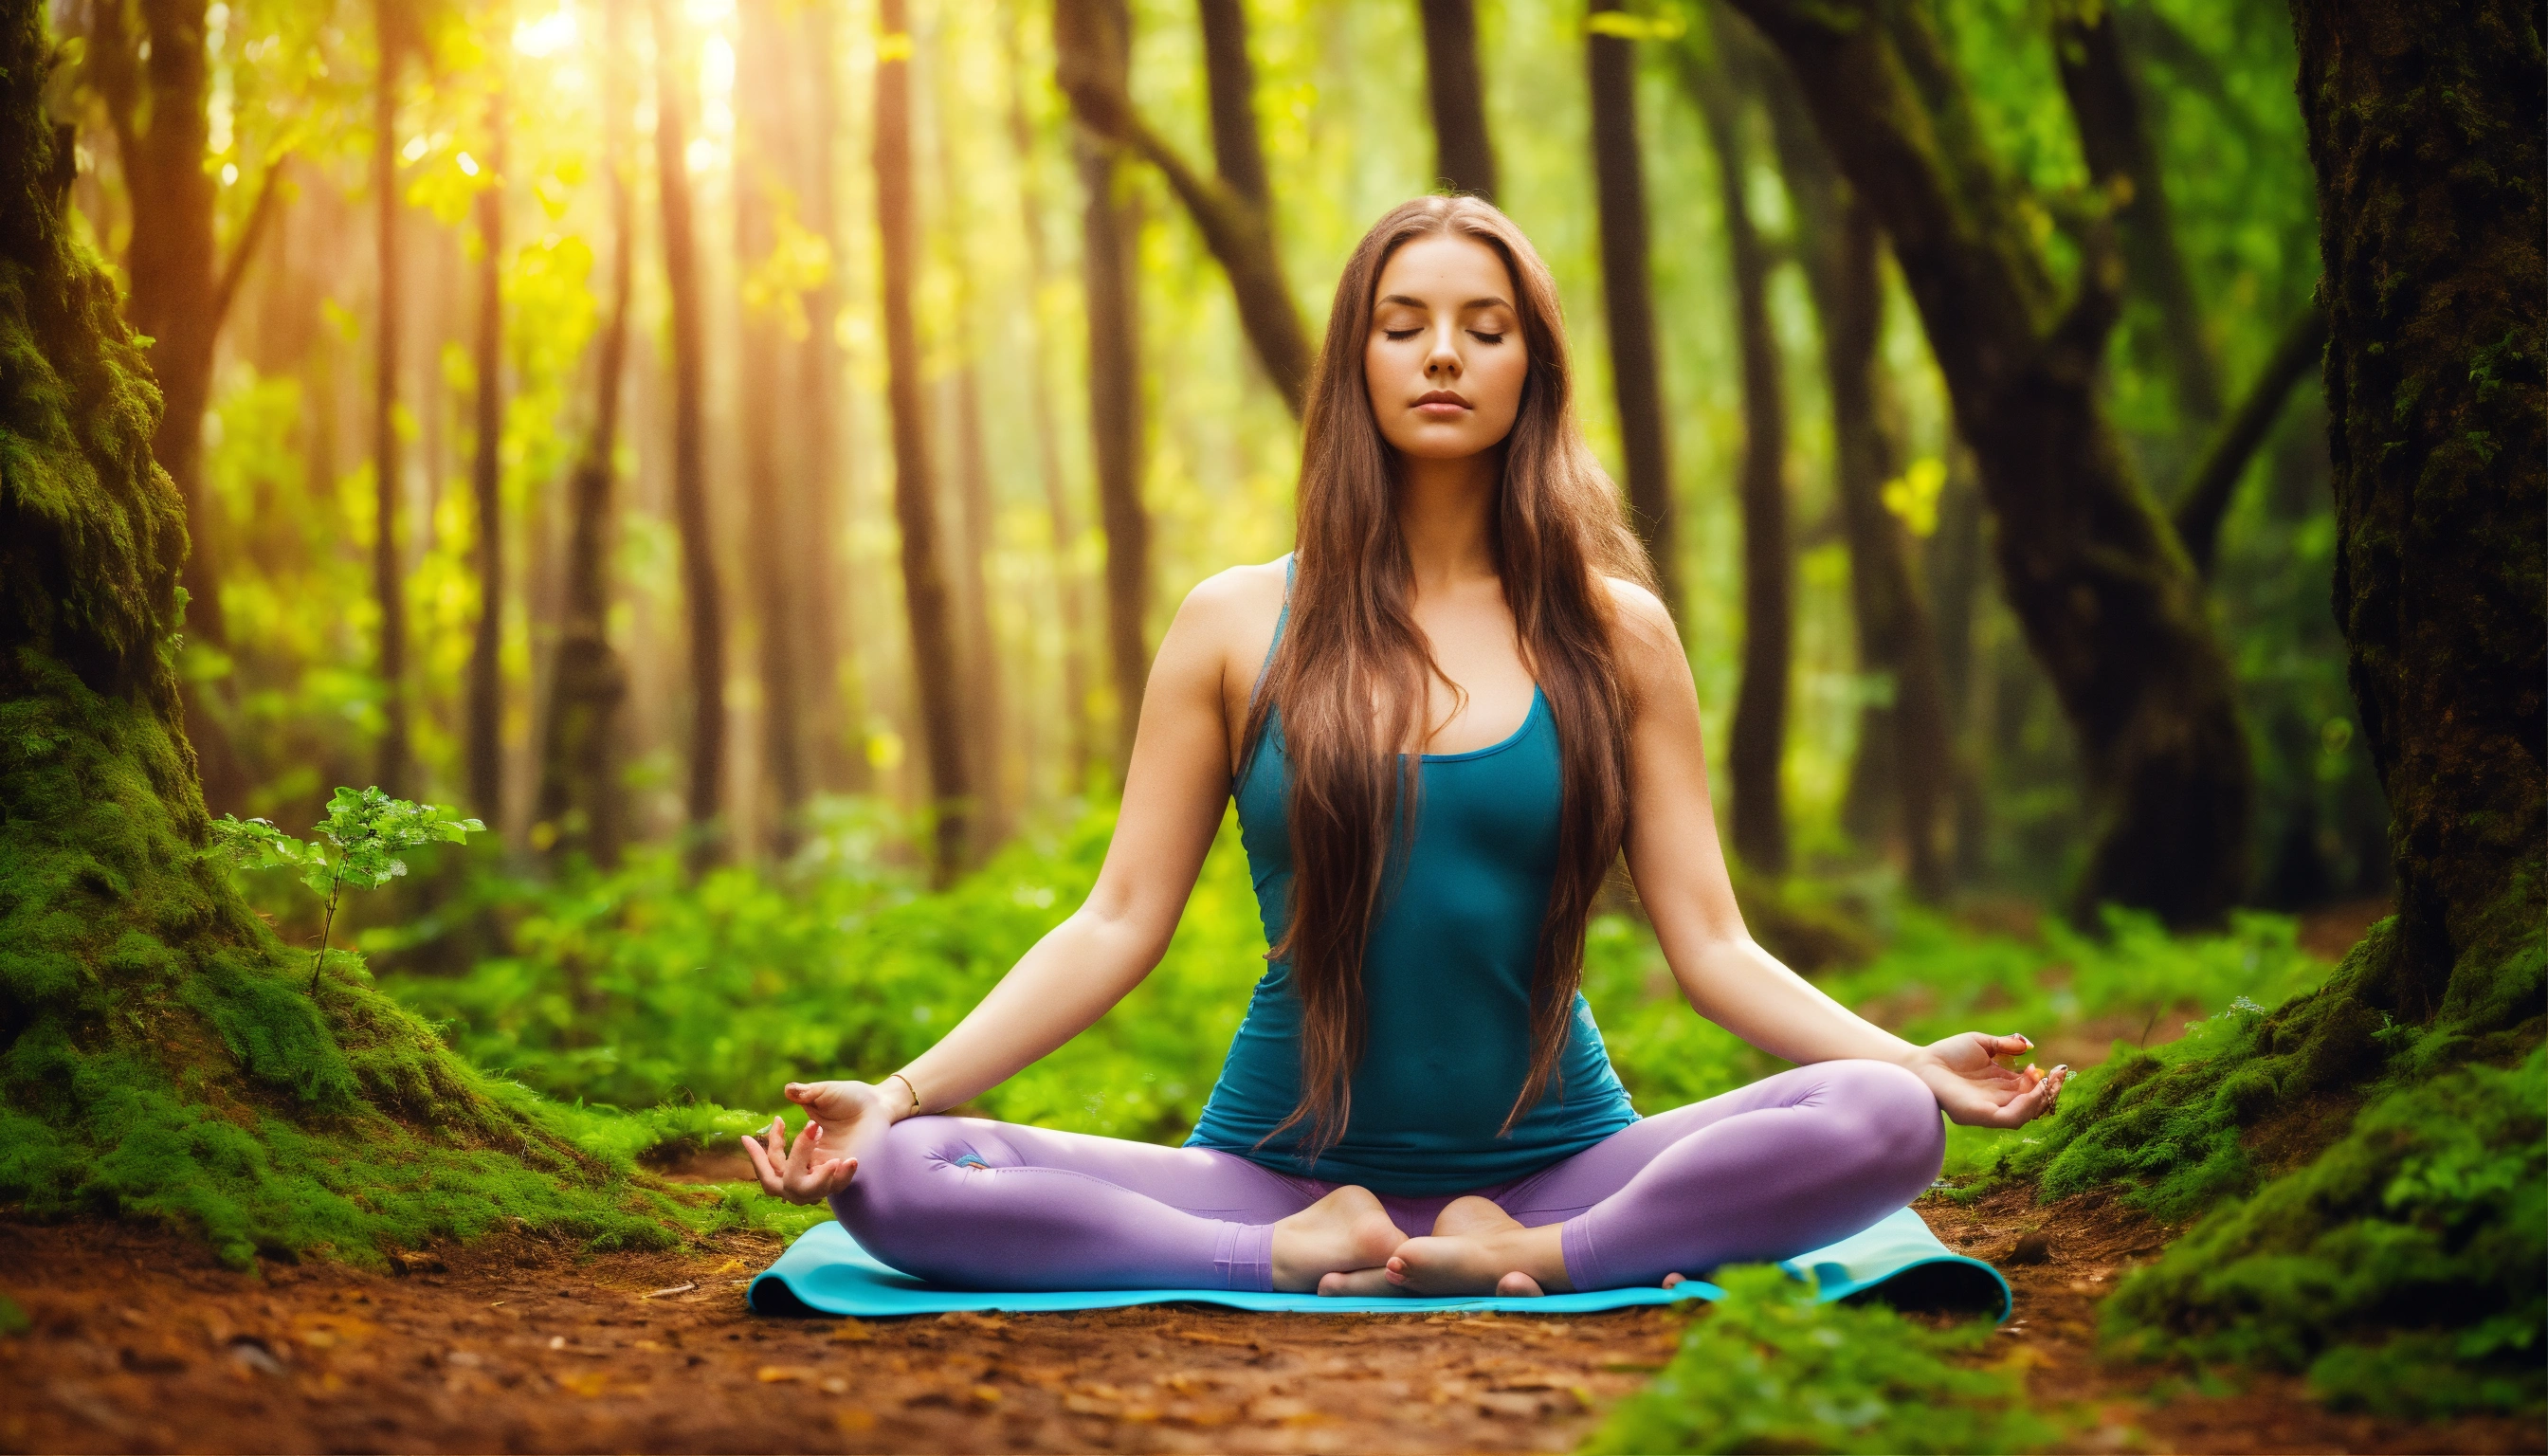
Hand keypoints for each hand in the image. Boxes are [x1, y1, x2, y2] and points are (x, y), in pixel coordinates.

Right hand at [737, 1080, 897, 1203]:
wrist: (878, 1103)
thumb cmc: (849, 1098)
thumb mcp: (823, 1093)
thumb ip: (804, 1093)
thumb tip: (788, 1090)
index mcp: (798, 1150)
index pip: (770, 1164)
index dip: (760, 1152)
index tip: (771, 1124)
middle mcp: (809, 1165)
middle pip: (778, 1185)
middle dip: (777, 1162)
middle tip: (793, 1134)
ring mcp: (827, 1171)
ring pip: (804, 1191)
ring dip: (806, 1168)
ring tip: (820, 1133)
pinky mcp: (846, 1173)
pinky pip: (836, 1187)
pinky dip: (839, 1178)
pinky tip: (850, 1159)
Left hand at [1904, 1033, 2067, 1128]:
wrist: (1921, 1064)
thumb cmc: (1948, 1053)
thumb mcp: (1982, 1044)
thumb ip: (2005, 1044)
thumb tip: (2029, 1045)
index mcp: (2003, 1085)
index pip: (2033, 1090)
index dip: (2048, 1081)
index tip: (2059, 1068)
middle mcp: (1999, 1100)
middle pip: (2034, 1104)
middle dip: (2051, 1091)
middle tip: (2060, 1074)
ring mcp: (1990, 1110)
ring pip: (2026, 1114)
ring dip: (2041, 1099)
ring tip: (2047, 1081)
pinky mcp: (1980, 1116)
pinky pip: (2009, 1118)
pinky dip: (2025, 1107)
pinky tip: (2032, 1090)